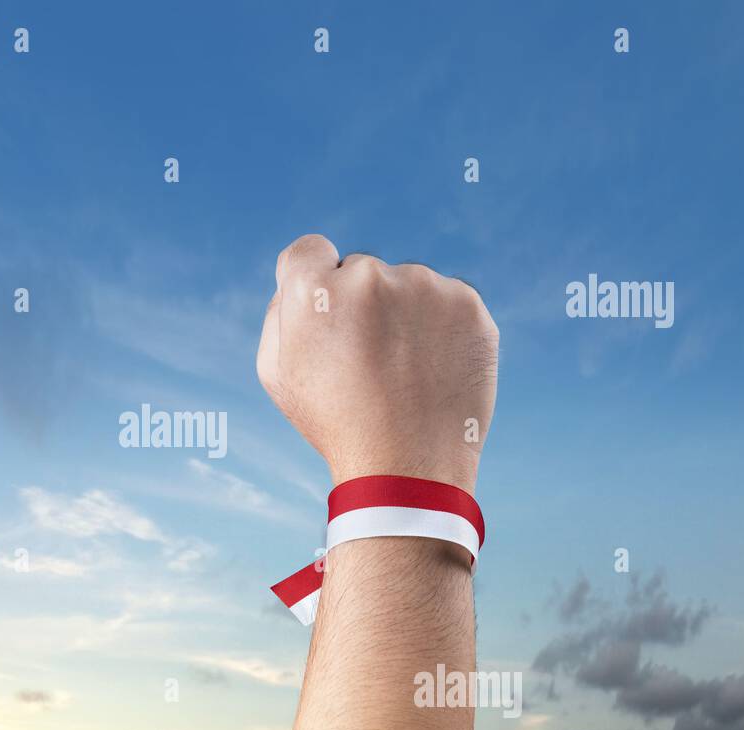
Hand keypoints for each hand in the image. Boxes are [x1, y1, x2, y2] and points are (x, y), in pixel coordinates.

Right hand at [256, 235, 498, 492]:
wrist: (408, 466)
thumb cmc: (335, 421)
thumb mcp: (277, 373)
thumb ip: (280, 310)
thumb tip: (304, 277)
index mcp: (312, 290)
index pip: (309, 250)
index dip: (315, 284)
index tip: (330, 319)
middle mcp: (368, 276)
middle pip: (361, 271)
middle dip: (361, 306)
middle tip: (368, 362)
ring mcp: (422, 286)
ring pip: (407, 286)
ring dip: (404, 315)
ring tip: (404, 372)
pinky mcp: (467, 302)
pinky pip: (446, 301)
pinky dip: (441, 328)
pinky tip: (432, 368)